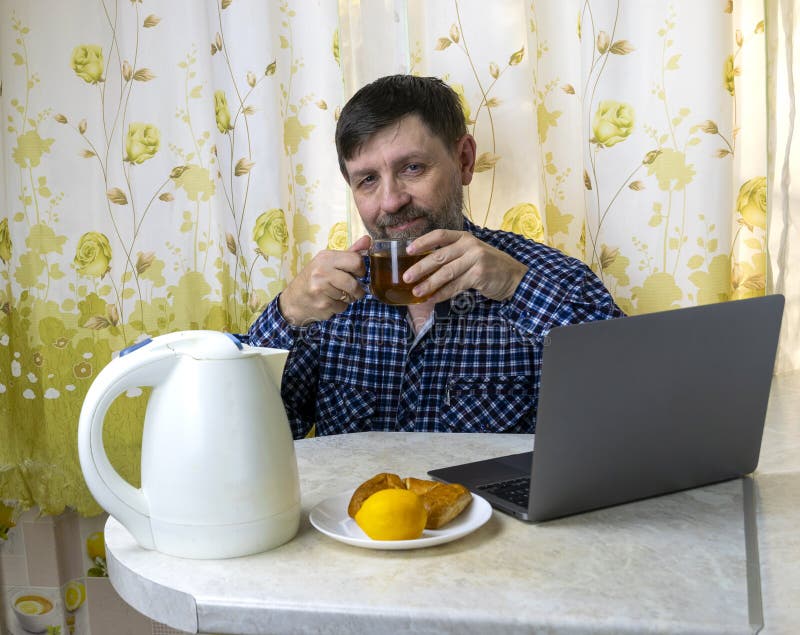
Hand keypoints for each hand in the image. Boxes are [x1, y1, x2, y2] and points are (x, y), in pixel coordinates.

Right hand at [278, 235, 370, 324]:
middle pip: (354, 283)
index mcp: (326, 257)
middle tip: (351, 289)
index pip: (356, 261)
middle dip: (357, 290)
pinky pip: (342, 308)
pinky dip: (339, 307)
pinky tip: (328, 302)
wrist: (293, 299)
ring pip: (349, 297)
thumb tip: (368, 240)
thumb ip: (350, 252)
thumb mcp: (329, 261)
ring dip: (347, 299)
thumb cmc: (314, 278)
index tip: (357, 274)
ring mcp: (321, 289)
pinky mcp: (322, 305)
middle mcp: (321, 271)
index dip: (361, 270)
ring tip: (335, 294)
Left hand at [403, 230, 526, 302]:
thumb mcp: (472, 253)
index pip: (440, 235)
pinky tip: (433, 299)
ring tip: (416, 292)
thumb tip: (424, 265)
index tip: (408, 250)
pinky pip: (455, 286)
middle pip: (439, 256)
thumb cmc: (489, 266)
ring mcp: (475, 259)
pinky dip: (442, 294)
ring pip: (446, 273)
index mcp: (465, 237)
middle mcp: (470, 245)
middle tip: (406, 277)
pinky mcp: (479, 275)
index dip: (422, 242)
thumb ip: (453, 255)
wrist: (514, 276)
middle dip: (420, 268)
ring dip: (429, 284)